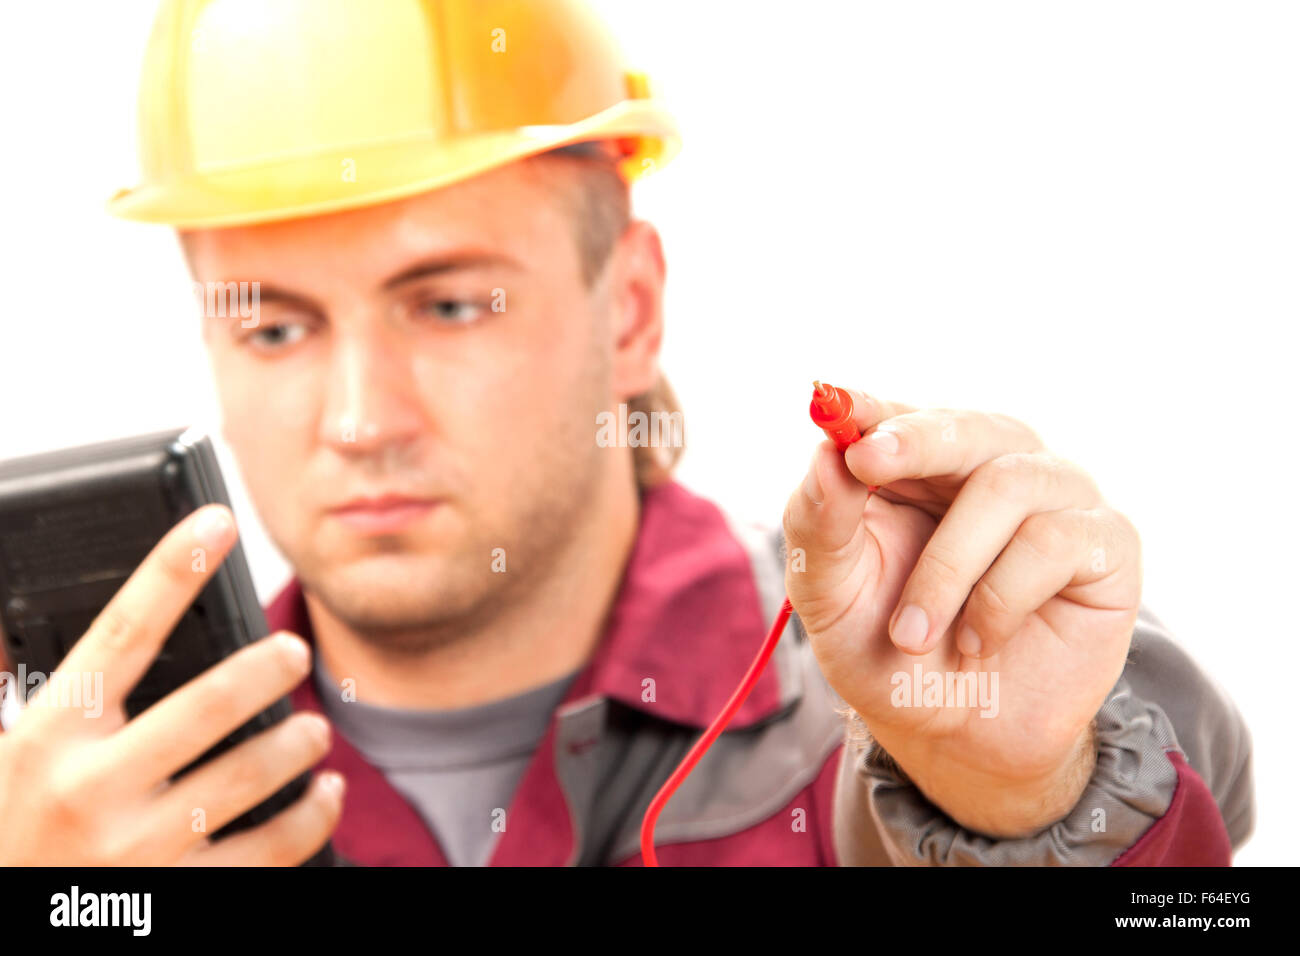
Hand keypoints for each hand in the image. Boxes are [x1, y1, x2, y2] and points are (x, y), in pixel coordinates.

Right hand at [0, 505, 343, 864]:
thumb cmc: (8, 833)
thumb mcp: (3, 754)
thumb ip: (20, 684)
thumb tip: (23, 612)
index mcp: (48, 738)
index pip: (121, 632)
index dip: (172, 568)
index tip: (217, 523)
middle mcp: (90, 790)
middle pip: (211, 704)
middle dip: (268, 668)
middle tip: (296, 651)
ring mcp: (134, 851)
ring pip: (250, 775)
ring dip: (298, 742)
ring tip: (315, 728)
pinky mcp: (174, 898)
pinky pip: (268, 851)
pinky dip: (311, 816)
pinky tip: (324, 794)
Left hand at [783, 389, 1141, 837]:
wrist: (960, 738)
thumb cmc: (892, 653)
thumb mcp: (832, 599)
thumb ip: (819, 527)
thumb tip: (824, 454)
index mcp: (919, 468)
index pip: (896, 415)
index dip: (866, 407)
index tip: (832, 407)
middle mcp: (993, 466)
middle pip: (967, 425)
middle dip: (912, 441)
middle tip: (864, 462)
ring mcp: (1056, 498)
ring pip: (1007, 485)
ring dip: (947, 568)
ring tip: (914, 633)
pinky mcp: (1106, 543)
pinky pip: (1054, 540)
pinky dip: (1000, 598)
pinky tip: (980, 639)